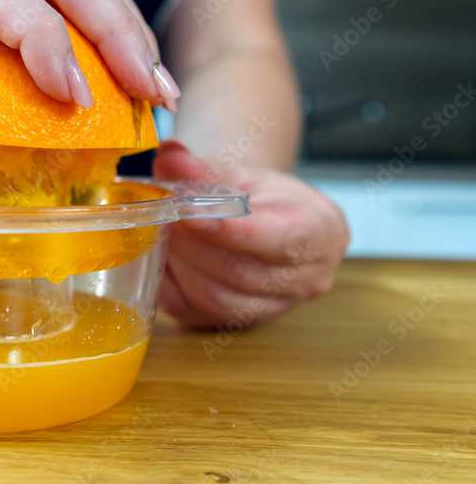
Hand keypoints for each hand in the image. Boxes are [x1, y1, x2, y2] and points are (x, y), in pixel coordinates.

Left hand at [152, 140, 349, 328]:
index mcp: (322, 232)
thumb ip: (202, 167)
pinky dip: (169, 284)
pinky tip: (161, 255)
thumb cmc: (257, 194)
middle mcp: (306, 279)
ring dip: (179, 263)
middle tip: (161, 214)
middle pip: (241, 272)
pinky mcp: (236, 324)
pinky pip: (195, 313)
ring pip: (216, 299)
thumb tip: (170, 159)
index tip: (186, 212)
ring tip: (161, 231)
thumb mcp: (238, 169)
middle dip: (192, 243)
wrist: (258, 216)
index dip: (229, 229)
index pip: (280, 239)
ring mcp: (274, 308)